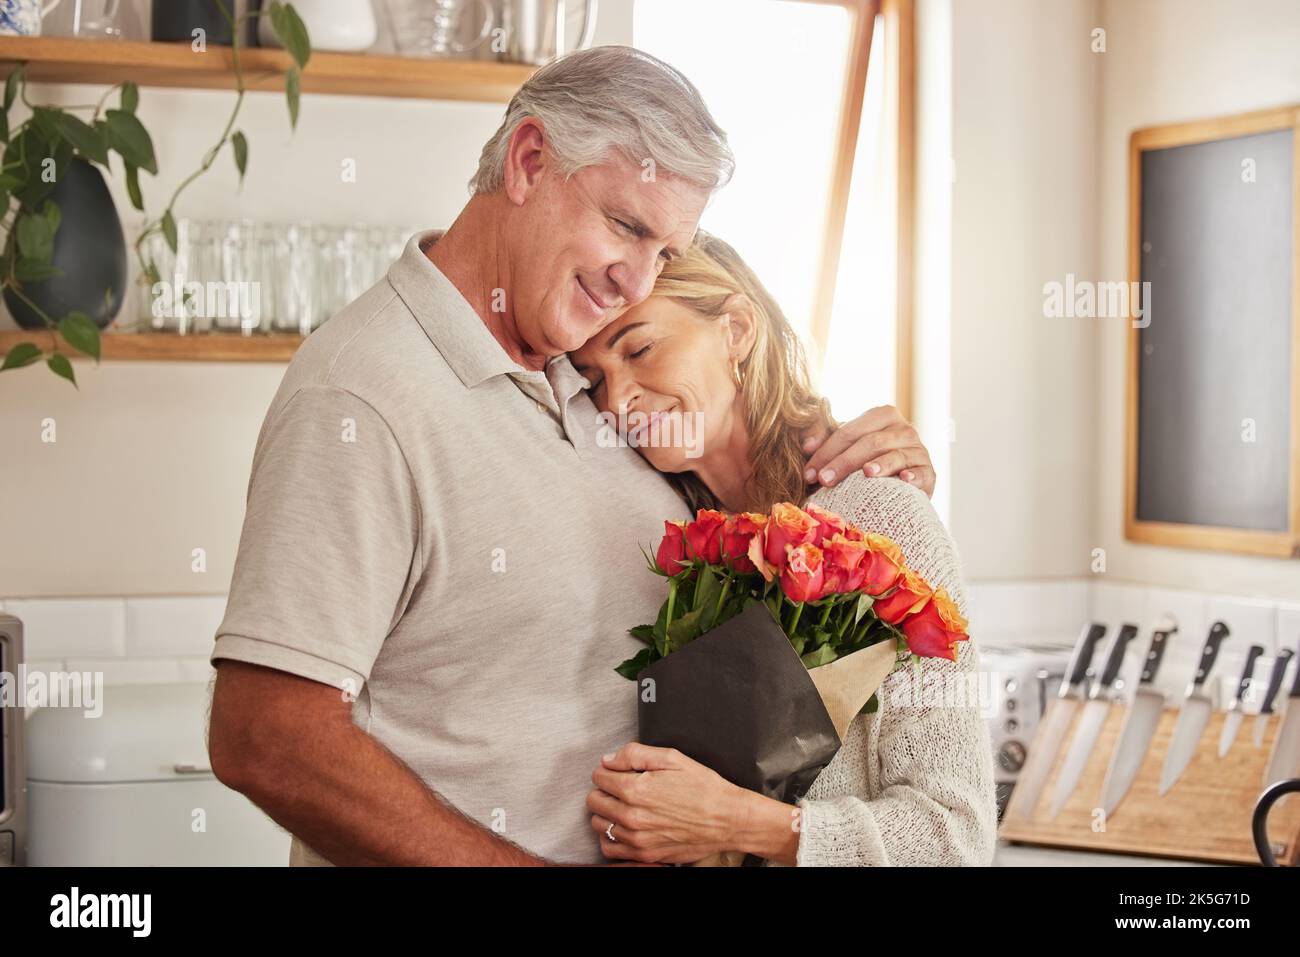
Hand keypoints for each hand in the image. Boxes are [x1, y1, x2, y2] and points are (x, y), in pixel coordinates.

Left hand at [587, 742, 746, 863]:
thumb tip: (608, 760)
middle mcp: (633, 816)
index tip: (618, 771)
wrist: (727, 820)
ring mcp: (637, 839)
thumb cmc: (704, 788)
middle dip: (604, 790)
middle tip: (622, 787)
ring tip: (624, 806)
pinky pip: (610, 848)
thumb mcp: (673, 758)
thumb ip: (635, 754)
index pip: (599, 776)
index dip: (608, 770)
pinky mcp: (645, 855)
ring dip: (606, 813)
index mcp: (637, 789)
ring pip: (599, 824)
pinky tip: (624, 827)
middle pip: (594, 801)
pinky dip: (611, 837)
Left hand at [802, 405, 934, 496]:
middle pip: (871, 442)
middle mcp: (904, 429)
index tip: (809, 472)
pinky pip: (922, 472)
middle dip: (844, 462)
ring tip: (866, 473)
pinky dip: (914, 475)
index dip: (827, 451)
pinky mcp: (929, 473)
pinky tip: (904, 480)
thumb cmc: (864, 463)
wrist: (898, 487)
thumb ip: (822, 438)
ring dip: (881, 464)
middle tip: (824, 480)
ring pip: (897, 455)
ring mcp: (919, 451)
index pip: (851, 430)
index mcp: (882, 416)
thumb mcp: (844, 447)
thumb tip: (806, 445)